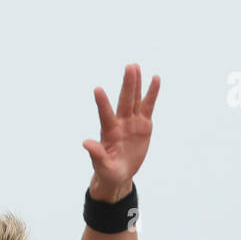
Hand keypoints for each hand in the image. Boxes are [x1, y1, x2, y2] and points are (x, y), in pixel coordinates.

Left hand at [83, 64, 160, 200]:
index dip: (102, 103)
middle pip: (124, 101)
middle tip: (129, 67)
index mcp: (109, 132)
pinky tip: (155, 79)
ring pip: (135, 99)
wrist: (120, 173)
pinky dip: (152, 94)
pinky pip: (148, 106)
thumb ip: (96, 154)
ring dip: (136, 83)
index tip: (97, 89)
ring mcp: (132, 122)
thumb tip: (85, 143)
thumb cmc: (108, 171)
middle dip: (127, 85)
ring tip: (136, 66)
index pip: (105, 115)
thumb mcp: (103, 167)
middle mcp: (120, 123)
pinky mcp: (144, 124)